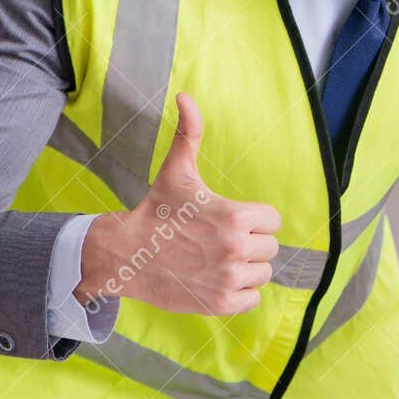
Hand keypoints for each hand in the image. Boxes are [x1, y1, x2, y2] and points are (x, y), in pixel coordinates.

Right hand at [75, 93, 281, 314]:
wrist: (127, 255)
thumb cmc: (156, 211)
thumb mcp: (176, 171)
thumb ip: (189, 133)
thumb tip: (185, 95)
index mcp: (234, 215)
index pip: (272, 220)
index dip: (252, 219)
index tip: (227, 220)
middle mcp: (236, 247)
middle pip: (269, 247)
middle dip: (248, 243)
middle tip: (217, 241)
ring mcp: (230, 277)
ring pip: (262, 273)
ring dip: (245, 268)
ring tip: (215, 260)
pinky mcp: (222, 303)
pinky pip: (253, 298)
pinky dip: (239, 292)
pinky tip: (215, 280)